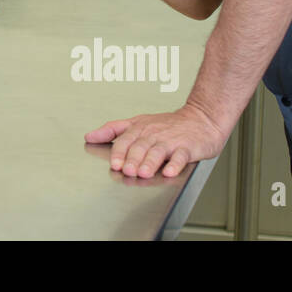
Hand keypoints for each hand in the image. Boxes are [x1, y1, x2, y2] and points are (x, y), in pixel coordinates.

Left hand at [84, 103, 227, 177]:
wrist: (201, 119)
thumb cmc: (168, 124)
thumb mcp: (137, 122)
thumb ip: (113, 130)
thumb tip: (90, 136)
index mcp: (140, 128)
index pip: (126, 140)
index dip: (120, 152)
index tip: (114, 164)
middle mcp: (154, 134)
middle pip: (141, 147)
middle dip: (133, 159)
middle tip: (127, 170)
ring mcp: (171, 140)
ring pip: (158, 151)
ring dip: (150, 162)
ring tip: (144, 173)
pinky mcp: (188, 147)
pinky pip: (181, 156)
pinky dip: (175, 164)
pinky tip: (169, 171)